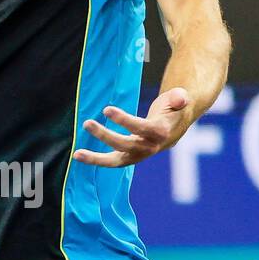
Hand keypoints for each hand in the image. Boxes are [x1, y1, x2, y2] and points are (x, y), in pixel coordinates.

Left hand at [73, 87, 190, 167]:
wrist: (174, 126)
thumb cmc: (173, 108)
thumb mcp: (178, 99)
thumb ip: (179, 98)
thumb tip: (181, 98)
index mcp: (161, 132)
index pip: (141, 128)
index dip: (124, 120)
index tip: (106, 109)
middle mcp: (150, 147)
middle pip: (126, 145)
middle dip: (106, 136)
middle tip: (87, 123)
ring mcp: (139, 154)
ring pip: (117, 160)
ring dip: (97, 158)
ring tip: (77, 154)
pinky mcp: (129, 156)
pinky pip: (112, 161)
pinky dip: (96, 160)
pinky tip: (79, 156)